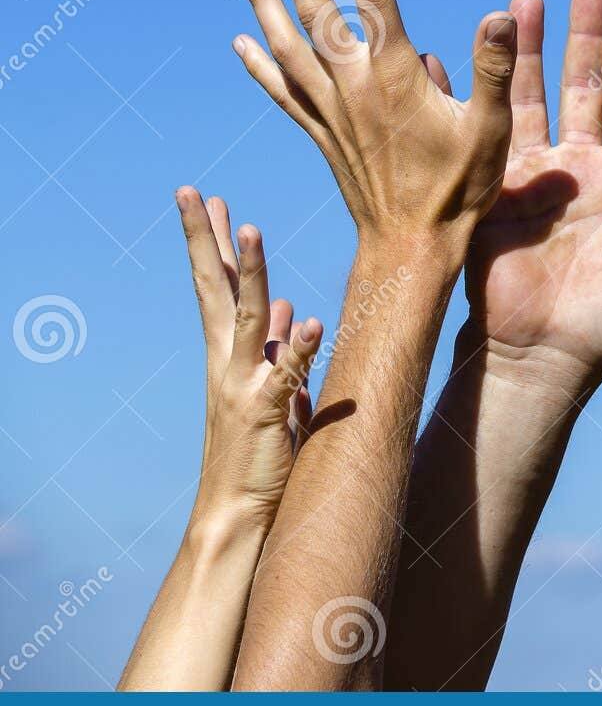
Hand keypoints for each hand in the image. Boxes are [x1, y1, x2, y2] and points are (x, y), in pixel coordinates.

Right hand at [176, 188, 321, 529]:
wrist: (237, 514)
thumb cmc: (259, 456)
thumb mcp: (272, 394)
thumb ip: (279, 354)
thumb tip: (288, 312)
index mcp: (229, 357)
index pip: (218, 289)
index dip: (213, 245)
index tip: (206, 201)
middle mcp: (228, 364)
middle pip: (215, 290)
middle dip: (206, 240)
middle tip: (191, 191)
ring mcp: (243, 386)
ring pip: (247, 318)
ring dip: (253, 272)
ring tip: (253, 228)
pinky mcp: (265, 414)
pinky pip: (283, 375)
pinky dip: (296, 348)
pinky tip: (307, 320)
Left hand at [231, 0, 516, 259]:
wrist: (411, 245)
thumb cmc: (458, 189)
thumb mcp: (490, 128)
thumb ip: (495, 69)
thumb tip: (501, 15)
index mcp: (392, 75)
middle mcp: (351, 85)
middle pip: (315, 8)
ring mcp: (330, 110)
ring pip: (287, 43)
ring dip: (263, 0)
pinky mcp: (322, 134)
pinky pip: (282, 89)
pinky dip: (261, 63)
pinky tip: (243, 42)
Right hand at [461, 0, 601, 380]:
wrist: (543, 358)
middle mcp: (584, 168)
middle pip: (587, 84)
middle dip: (589, 33)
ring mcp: (535, 175)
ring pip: (531, 96)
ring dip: (524, 50)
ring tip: (520, 1)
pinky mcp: (491, 190)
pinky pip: (478, 131)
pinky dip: (465, 95)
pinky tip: (451, 55)